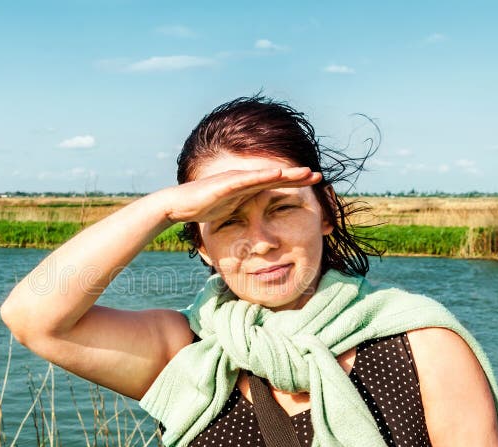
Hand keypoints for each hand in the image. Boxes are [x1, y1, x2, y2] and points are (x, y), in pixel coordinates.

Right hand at [160, 167, 321, 223]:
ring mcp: (234, 181)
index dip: (294, 184)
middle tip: (320, 176)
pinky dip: (262, 177)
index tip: (313, 184)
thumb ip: (242, 211)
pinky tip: (277, 174)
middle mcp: (243, 181)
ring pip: (265, 176)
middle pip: (275, 178)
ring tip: (306, 173)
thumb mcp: (228, 211)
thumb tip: (255, 223)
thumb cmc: (200, 208)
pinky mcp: (224, 185)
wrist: (177, 205)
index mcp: (246, 188)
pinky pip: (247, 180)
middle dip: (298, 176)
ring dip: (286, 174)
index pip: (275, 185)